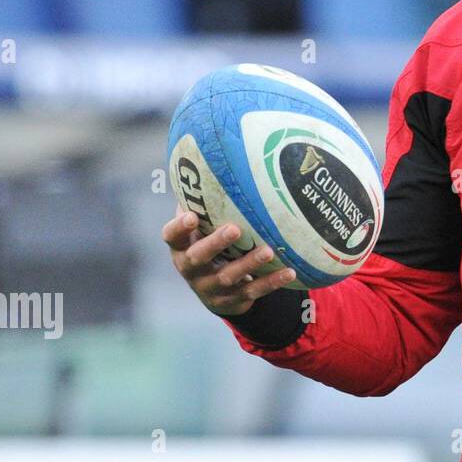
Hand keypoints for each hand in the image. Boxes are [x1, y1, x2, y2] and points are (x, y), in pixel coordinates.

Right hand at [161, 208, 294, 316]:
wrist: (217, 293)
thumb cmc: (211, 245)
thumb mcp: (204, 227)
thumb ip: (206, 202)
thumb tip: (217, 160)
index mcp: (182, 247)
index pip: (171, 237)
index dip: (178, 227)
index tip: (191, 215)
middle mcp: (192, 269)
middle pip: (198, 258)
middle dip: (216, 244)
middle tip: (235, 229)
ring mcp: (211, 288)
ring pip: (229, 277)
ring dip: (249, 264)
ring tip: (268, 250)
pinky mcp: (232, 301)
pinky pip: (254, 292)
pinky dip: (272, 282)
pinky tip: (290, 271)